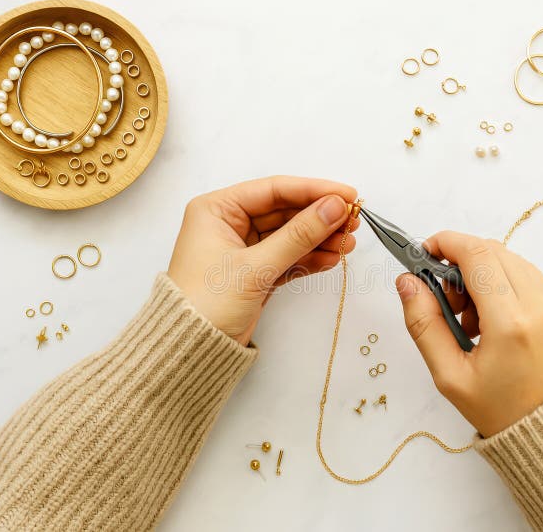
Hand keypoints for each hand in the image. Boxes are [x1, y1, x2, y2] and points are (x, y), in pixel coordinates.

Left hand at [168, 176, 358, 344]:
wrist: (189, 351)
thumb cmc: (206, 304)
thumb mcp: (256, 266)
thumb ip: (299, 235)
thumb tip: (334, 207)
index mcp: (216, 209)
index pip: (273, 190)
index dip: (313, 190)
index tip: (347, 195)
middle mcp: (228, 223)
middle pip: (285, 211)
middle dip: (320, 217)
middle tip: (353, 220)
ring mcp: (243, 249)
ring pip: (290, 235)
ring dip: (319, 238)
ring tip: (347, 244)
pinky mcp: (254, 272)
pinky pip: (288, 257)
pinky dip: (310, 258)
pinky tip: (332, 258)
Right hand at [395, 233, 542, 436]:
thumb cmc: (504, 412)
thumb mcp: (450, 376)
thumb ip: (424, 324)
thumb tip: (407, 282)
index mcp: (511, 322)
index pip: (477, 255)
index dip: (446, 243)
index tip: (426, 252)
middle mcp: (542, 304)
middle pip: (493, 252)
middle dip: (461, 262)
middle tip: (446, 298)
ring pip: (512, 262)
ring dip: (484, 275)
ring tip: (472, 320)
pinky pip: (531, 278)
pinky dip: (507, 286)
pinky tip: (497, 322)